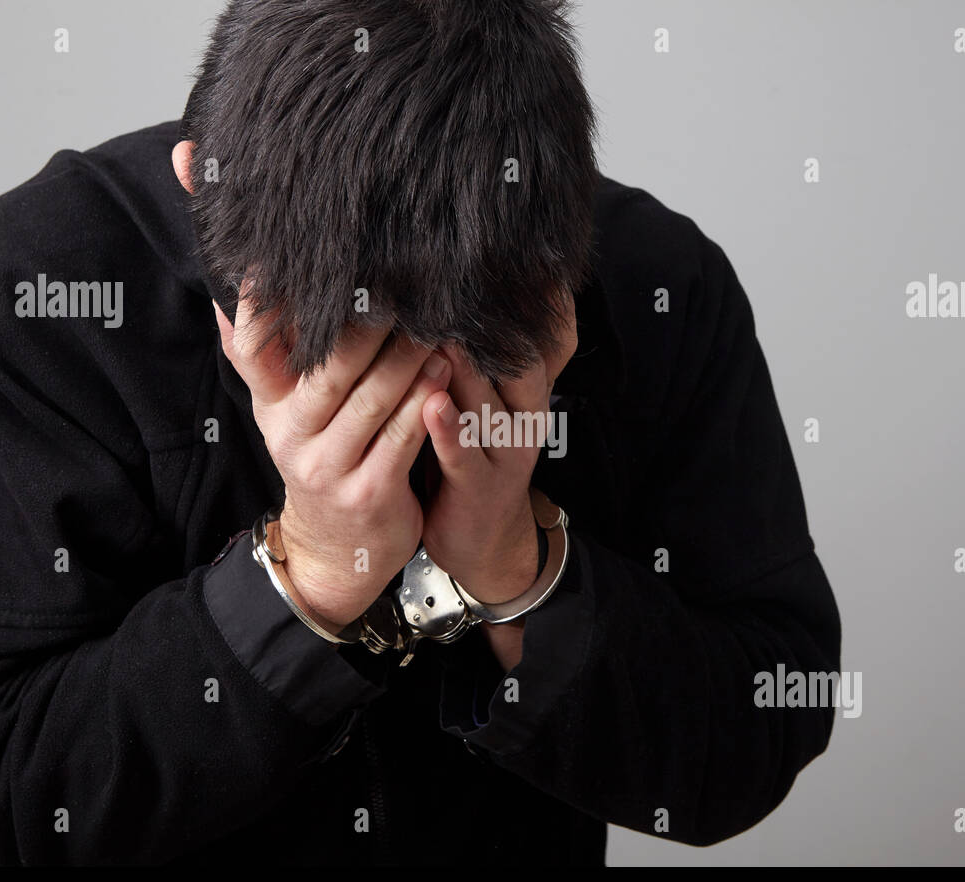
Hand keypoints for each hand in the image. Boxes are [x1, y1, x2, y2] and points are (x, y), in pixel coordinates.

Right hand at [216, 295, 450, 630]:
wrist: (337, 551)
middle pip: (328, 371)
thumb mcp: (285, 416)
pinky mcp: (369, 493)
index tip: (285, 263)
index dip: (261, 308)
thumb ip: (265, 360)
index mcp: (272, 410)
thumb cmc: (323, 463)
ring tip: (433, 325)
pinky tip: (442, 372)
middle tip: (400, 288)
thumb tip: (227, 296)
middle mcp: (293, 438)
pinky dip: (423, 403)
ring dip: (405, 359)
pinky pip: (400, 439)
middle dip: (366, 327)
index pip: (253, 352)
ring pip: (370, 401)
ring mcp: (329, 469)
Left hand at [420, 295, 576, 604]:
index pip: (533, 334)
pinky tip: (431, 403)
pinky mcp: (480, 487)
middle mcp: (524, 416)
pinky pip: (465, 453)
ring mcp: (505, 453)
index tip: (493, 256)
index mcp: (526, 390)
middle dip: (483, 324)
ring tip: (437, 330)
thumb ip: (477, 355)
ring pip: (488, 402)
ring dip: (463, 367)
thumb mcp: (482, 400)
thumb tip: (468, 289)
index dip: (518, 299)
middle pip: (512, 360)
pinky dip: (450, 429)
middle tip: (449, 280)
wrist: (481, 541)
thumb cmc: (469, 456)